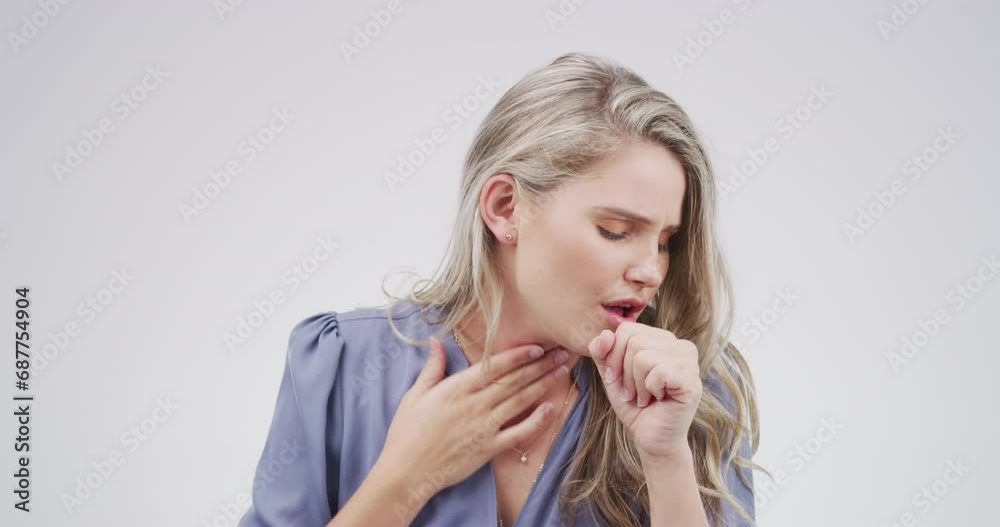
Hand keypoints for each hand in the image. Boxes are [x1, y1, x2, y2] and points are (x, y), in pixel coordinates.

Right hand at [378, 336, 570, 494]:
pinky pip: (519, 432)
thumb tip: (435, 341)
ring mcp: (484, 427)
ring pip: (520, 401)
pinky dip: (537, 420)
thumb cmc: (407, 431)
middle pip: (514, 380)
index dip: (520, 355)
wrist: (406, 471)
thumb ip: (432, 367)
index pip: (496, 366)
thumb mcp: (415, 394)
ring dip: (543, 384)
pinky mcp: (489, 448)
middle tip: (562, 353)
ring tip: (561, 371)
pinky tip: (551, 408)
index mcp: (457, 388)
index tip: (539, 347)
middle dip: (540, 365)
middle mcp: (475, 404)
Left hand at [588, 323, 702, 459]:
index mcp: (662, 339)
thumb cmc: (633, 404)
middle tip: (633, 392)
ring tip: (645, 397)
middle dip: (624, 372)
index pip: (626, 329)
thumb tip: (605, 334)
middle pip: (633, 341)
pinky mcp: (691, 380)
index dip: (613, 356)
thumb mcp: (611, 374)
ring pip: (643, 356)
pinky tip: (658, 399)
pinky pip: (657, 372)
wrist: (651, 438)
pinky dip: (649, 390)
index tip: (617, 379)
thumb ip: (602, 352)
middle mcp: (680, 345)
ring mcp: (689, 362)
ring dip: (636, 384)